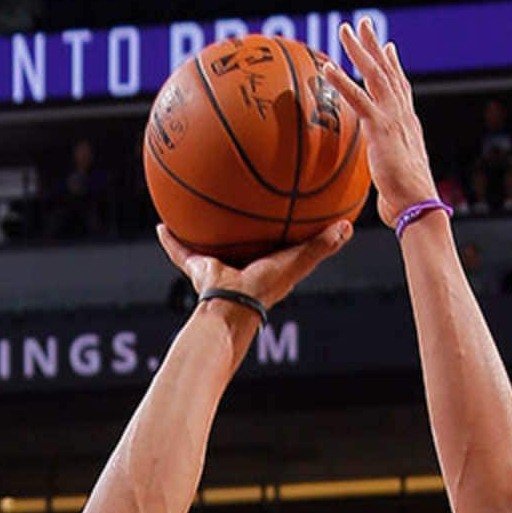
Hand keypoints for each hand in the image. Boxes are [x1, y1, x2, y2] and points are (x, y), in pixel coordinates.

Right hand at [158, 220, 351, 311]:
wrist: (233, 305)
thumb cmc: (267, 286)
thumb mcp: (298, 260)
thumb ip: (322, 245)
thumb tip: (349, 226)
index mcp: (267, 266)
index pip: (275, 245)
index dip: (279, 231)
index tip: (283, 213)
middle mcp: (242, 267)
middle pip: (240, 242)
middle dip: (238, 228)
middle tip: (236, 207)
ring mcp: (218, 268)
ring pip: (208, 246)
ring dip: (201, 231)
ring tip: (192, 208)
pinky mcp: (198, 269)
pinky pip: (181, 252)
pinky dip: (171, 241)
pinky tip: (162, 224)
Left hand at [321, 18, 437, 226]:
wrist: (417, 205)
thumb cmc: (406, 199)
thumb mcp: (394, 176)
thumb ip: (386, 167)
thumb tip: (383, 181)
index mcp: (407, 124)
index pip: (400, 87)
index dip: (393, 65)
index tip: (387, 46)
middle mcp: (403, 115)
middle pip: (388, 71)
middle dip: (374, 46)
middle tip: (362, 23)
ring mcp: (394, 119)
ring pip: (375, 76)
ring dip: (359, 50)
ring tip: (345, 30)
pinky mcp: (381, 129)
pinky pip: (358, 100)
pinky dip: (343, 82)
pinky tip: (330, 67)